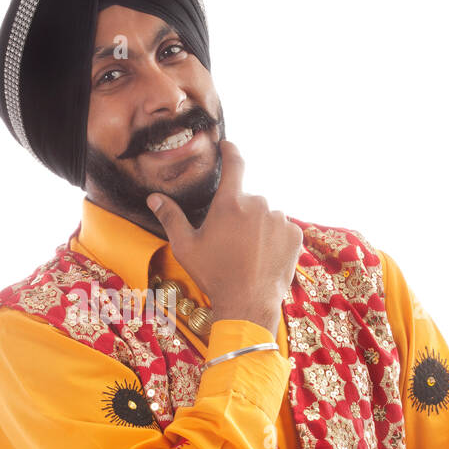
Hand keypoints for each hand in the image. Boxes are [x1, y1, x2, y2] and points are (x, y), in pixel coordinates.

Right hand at [146, 140, 301, 337]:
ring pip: (266, 215)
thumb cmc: (214, 275)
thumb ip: (171, 218)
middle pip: (247, 199)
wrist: (248, 303)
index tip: (228, 145)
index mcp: (230, 203)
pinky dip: (274, 239)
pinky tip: (263, 257)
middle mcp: (258, 204)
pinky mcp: (294, 234)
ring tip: (248, 253)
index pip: (234, 163)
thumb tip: (154, 198)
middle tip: (231, 241)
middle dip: (240, 214)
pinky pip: (282, 229)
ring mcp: (279, 218)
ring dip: (258, 227)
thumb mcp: (186, 247)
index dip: (230, 150)